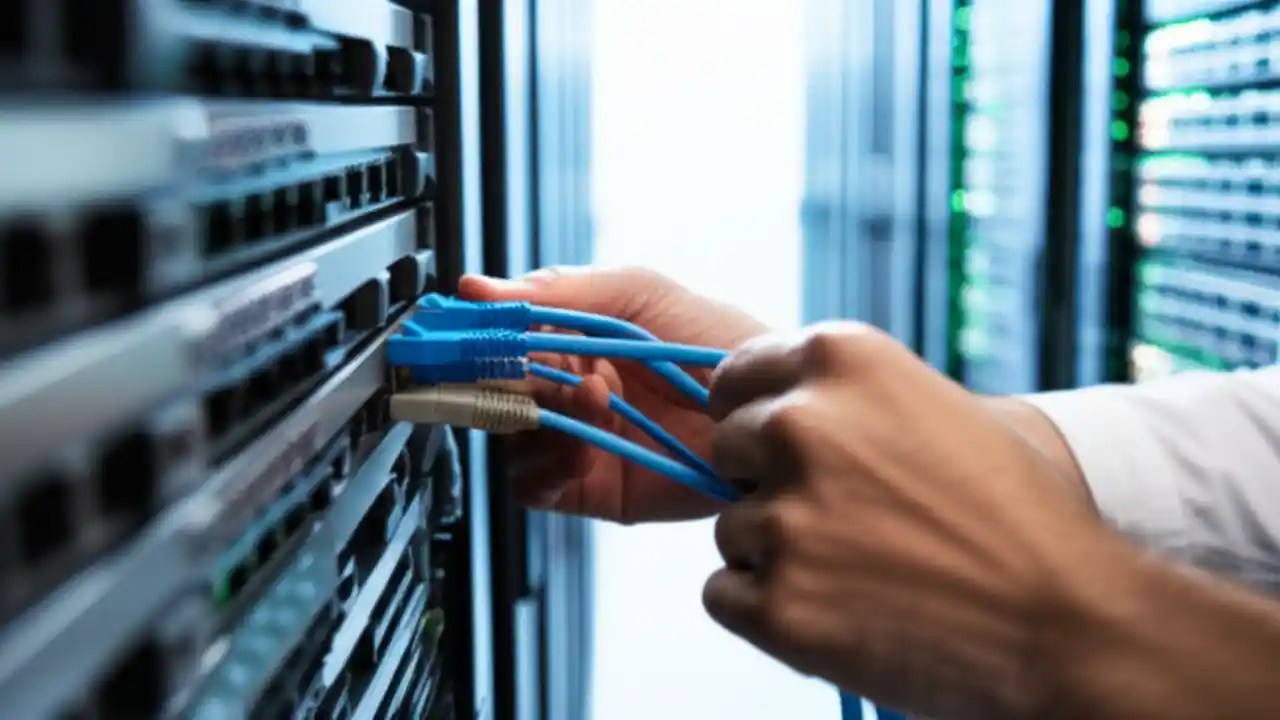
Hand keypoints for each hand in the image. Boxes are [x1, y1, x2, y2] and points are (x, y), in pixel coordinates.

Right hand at [459, 266, 766, 521]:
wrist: (769, 411)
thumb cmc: (719, 342)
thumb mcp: (639, 293)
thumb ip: (558, 291)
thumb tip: (477, 289)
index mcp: (574, 338)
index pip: (501, 337)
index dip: (478, 337)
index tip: (466, 334)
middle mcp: (569, 387)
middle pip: (497, 389)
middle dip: (506, 380)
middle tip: (528, 371)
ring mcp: (577, 438)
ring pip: (508, 438)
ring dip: (532, 420)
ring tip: (591, 401)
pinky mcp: (591, 487)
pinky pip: (533, 485)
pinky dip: (541, 466)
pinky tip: (578, 446)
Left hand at [703, 322, 1119, 717]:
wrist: (1071, 624)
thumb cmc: (1015, 515)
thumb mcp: (934, 407)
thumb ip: (846, 398)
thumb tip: (771, 408)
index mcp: (840, 359)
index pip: (734, 377)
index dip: (751, 416)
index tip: (775, 448)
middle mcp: (798, 423)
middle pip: (726, 451)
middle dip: (767, 484)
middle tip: (843, 521)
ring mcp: (783, 516)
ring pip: (730, 529)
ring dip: (776, 553)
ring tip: (863, 573)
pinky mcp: (775, 602)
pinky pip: (725, 595)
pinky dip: (768, 612)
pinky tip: (840, 614)